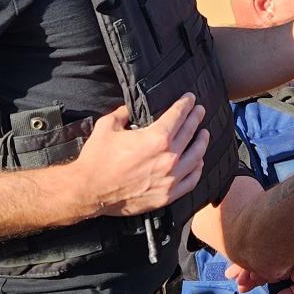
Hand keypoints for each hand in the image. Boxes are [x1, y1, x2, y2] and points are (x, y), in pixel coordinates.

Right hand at [61, 95, 208, 218]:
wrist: (89, 191)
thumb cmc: (97, 158)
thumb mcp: (108, 126)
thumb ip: (123, 113)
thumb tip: (130, 108)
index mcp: (156, 138)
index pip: (178, 115)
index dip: (185, 104)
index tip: (190, 98)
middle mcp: (168, 157)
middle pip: (190, 132)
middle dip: (196, 118)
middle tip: (200, 110)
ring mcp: (170, 178)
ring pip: (196, 156)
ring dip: (202, 142)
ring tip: (204, 133)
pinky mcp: (168, 195)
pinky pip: (191, 180)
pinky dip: (198, 169)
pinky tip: (199, 162)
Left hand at [226, 231, 293, 293]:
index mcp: (280, 266)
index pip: (260, 273)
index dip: (249, 280)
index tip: (240, 288)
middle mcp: (277, 254)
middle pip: (256, 261)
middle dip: (242, 270)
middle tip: (233, 278)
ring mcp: (280, 242)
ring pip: (259, 250)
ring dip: (247, 260)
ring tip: (239, 271)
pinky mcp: (285, 232)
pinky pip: (269, 238)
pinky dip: (259, 246)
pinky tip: (251, 253)